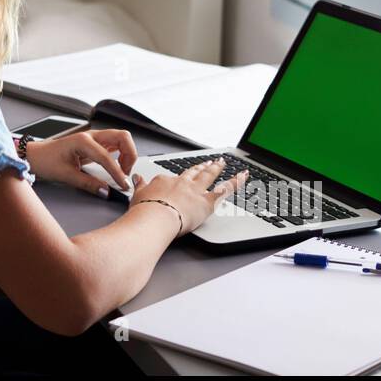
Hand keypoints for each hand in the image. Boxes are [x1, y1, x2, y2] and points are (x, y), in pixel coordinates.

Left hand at [24, 128, 136, 196]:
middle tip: (125, 173)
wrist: (35, 156)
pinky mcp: (93, 143)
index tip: (123, 185)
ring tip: (121, 170)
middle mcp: (90, 136)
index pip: (108, 157)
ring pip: (120, 138)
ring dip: (127, 153)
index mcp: (83, 141)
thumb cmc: (46, 160)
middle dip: (130, 154)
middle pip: (122, 137)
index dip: (118, 173)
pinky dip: (120, 153)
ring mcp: (93, 138)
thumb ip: (88, 184)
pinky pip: (113, 144)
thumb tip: (105, 191)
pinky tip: (117, 165)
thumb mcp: (66, 175)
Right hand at [129, 157, 247, 237]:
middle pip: (193, 172)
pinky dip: (236, 181)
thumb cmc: (144, 211)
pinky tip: (243, 175)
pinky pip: (225, 189)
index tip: (177, 179)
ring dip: (216, 168)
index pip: (170, 178)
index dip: (176, 178)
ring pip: (208, 176)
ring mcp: (195, 191)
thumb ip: (140, 186)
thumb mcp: (137, 195)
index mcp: (164, 181)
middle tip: (208, 162)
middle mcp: (181, 183)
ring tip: (222, 163)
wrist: (154, 218)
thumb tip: (137, 178)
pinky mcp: (207, 201)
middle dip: (201, 167)